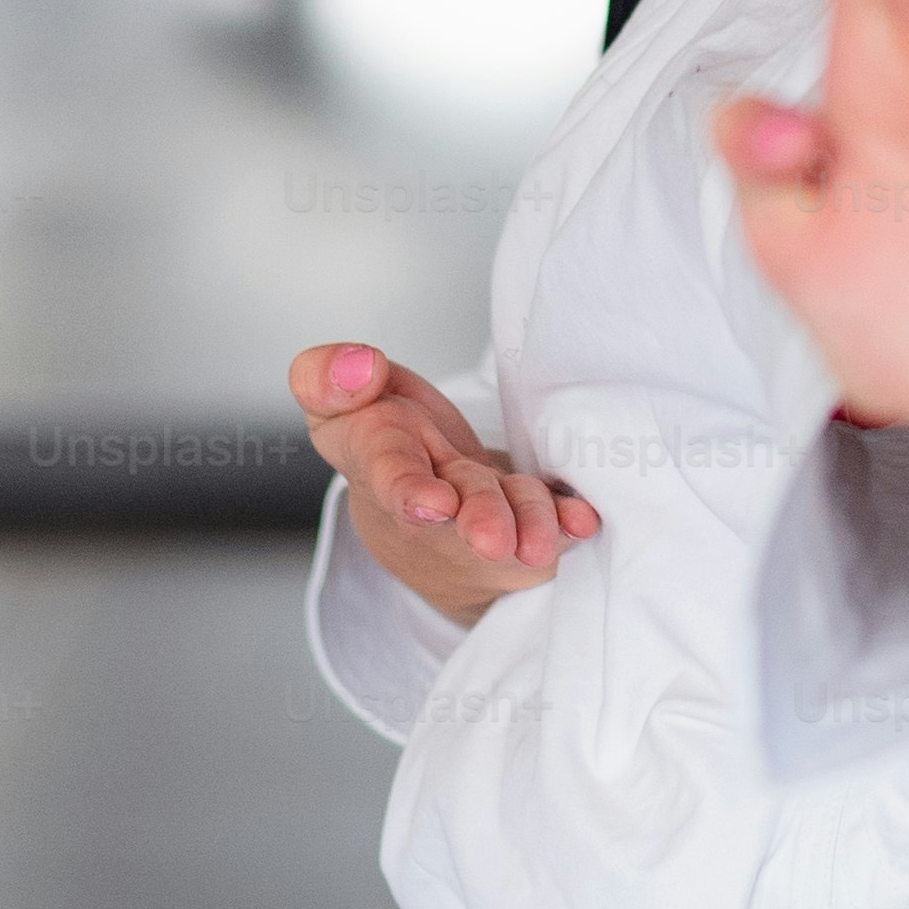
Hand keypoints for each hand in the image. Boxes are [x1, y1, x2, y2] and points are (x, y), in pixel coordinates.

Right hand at [291, 344, 598, 628]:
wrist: (423, 508)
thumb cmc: (385, 442)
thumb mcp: (338, 402)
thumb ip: (326, 377)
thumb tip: (358, 364)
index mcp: (379, 463)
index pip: (387, 472)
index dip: (408, 488)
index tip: (434, 503)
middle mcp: (432, 502)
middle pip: (457, 509)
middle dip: (479, 520)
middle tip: (494, 540)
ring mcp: (481, 518)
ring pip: (509, 518)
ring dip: (529, 526)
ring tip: (541, 544)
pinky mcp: (525, 523)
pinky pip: (549, 524)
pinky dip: (566, 522)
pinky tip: (582, 522)